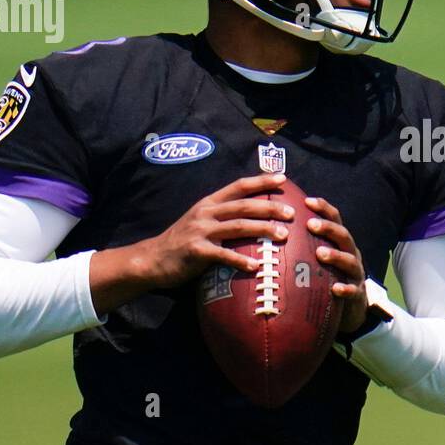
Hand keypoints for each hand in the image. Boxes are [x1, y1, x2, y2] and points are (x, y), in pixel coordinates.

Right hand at [90, 172, 291, 313]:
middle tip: (292, 213)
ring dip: (263, 230)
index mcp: (209, 203)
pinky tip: (256, 267)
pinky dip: (240, 260)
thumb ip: (223, 216)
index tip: (283, 178)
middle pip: (243, 205)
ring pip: (238, 226)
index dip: (261, 180)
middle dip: (269, 207)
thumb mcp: (201, 221)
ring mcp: (201, 231)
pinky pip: (223, 255)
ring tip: (283, 236)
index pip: (239, 186)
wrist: (152, 259)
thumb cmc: (183, 242)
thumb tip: (255, 215)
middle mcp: (206, 212)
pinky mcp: (197, 252)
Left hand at [304, 195, 367, 332]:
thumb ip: (304, 243)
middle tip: (311, 224)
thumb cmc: (327, 277)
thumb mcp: (318, 257)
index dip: (323, 208)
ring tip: (320, 253)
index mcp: (340, 242)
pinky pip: (353, 290)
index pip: (335, 219)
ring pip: (350, 261)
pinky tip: (336, 289)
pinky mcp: (357, 293)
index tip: (307, 201)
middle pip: (343, 236)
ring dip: (336, 256)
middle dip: (328, 228)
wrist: (350, 306)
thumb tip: (272, 226)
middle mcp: (351, 253)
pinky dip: (345, 289)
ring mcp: (355, 273)